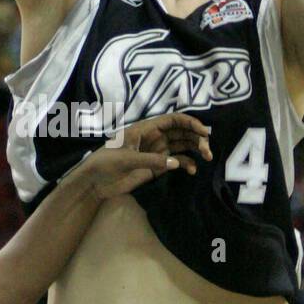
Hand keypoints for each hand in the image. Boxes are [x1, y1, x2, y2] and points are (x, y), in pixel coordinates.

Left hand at [89, 112, 212, 200]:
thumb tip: (176, 163)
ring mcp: (157, 152)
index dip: (190, 122)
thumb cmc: (105, 164)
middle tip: (207, 151)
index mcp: (146, 128)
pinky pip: (177, 162)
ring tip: (207, 158)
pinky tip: (193, 171)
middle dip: (197, 138)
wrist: (95, 183)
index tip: (204, 132)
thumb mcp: (125, 160)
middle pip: (182, 132)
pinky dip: (187, 164)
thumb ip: (150, 161)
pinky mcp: (157, 167)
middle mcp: (155, 137)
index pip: (173, 120)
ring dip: (196, 150)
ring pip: (182, 146)